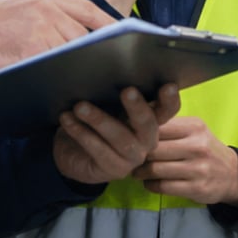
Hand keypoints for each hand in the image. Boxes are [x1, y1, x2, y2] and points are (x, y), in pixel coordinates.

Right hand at [0, 0, 113, 79]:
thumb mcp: (16, 9)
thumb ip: (43, 17)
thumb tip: (67, 37)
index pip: (87, 9)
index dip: (107, 24)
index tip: (123, 36)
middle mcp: (46, 7)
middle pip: (85, 32)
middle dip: (95, 51)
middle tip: (108, 68)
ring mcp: (41, 28)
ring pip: (74, 50)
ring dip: (81, 67)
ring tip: (89, 82)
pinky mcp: (34, 49)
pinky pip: (59, 66)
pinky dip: (64, 76)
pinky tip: (67, 87)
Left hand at [53, 83, 179, 184]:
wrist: (71, 149)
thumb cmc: (93, 119)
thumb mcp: (104, 101)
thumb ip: (112, 90)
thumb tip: (107, 67)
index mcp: (149, 119)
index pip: (166, 110)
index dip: (169, 100)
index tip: (168, 86)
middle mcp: (146, 139)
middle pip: (149, 125)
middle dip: (138, 108)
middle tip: (127, 91)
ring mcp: (132, 157)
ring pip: (121, 138)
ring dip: (99, 120)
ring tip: (79, 106)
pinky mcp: (114, 170)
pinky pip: (99, 151)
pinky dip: (82, 134)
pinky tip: (67, 120)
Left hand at [132, 115, 237, 206]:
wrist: (232, 174)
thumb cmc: (204, 148)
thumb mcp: (193, 130)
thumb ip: (169, 125)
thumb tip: (134, 118)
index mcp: (194, 127)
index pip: (158, 126)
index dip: (139, 132)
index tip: (129, 136)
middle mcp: (197, 146)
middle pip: (154, 149)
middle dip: (137, 154)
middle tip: (128, 156)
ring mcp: (198, 169)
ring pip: (156, 169)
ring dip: (141, 172)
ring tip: (136, 170)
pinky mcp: (197, 188)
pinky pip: (163, 187)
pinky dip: (150, 185)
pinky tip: (148, 182)